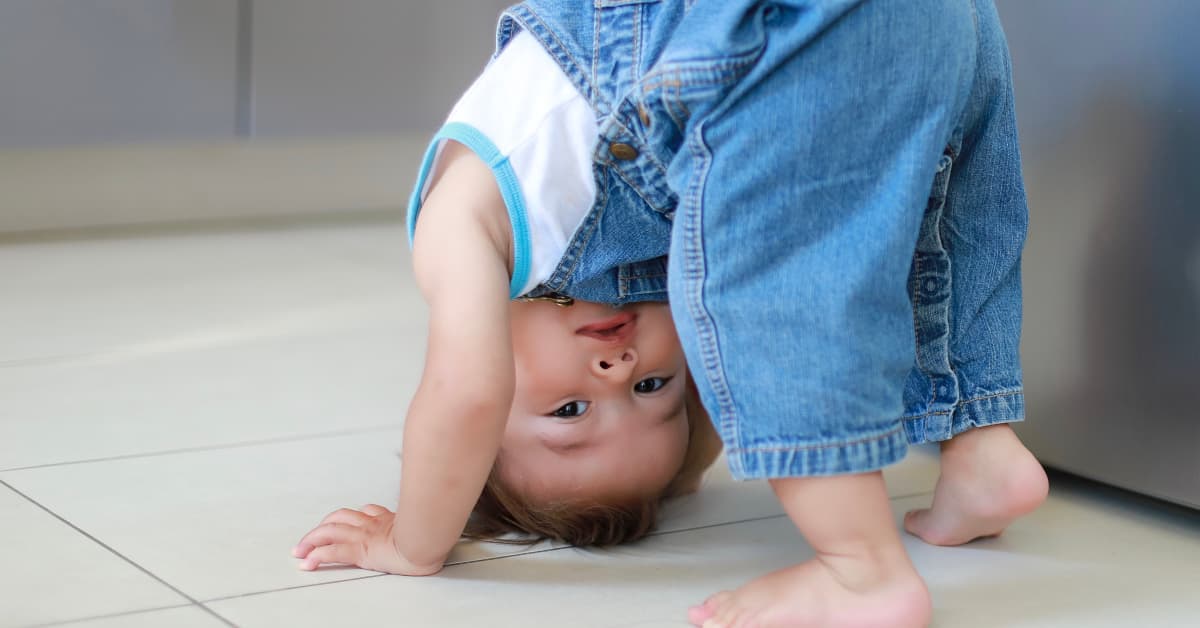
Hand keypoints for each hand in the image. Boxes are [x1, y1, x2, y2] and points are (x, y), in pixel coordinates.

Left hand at [293, 504, 442, 575]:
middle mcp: (372, 524)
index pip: (364, 512)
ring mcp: (364, 536)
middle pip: (339, 518)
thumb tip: (441, 519)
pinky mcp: (360, 551)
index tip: (341, 523)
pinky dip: (316, 556)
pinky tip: (307, 563)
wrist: (428, 539)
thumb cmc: (432, 534)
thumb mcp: (429, 524)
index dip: (350, 517)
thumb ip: (426, 520)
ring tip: (300, 550)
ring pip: (329, 531)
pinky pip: (332, 552)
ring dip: (311, 540)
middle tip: (308, 538)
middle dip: (321, 528)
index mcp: (387, 520)